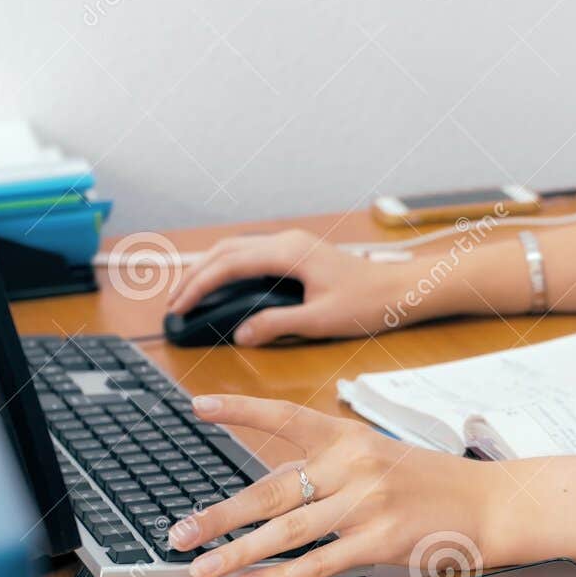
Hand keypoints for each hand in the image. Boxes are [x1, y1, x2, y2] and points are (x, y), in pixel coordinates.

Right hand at [165, 230, 428, 343]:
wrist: (401, 290)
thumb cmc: (369, 302)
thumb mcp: (320, 321)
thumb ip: (277, 325)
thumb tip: (242, 334)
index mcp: (288, 252)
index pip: (228, 265)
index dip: (198, 285)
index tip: (179, 306)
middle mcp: (286, 242)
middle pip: (226, 251)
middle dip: (195, 275)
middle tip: (174, 302)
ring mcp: (292, 245)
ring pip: (237, 250)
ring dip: (210, 269)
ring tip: (190, 294)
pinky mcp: (298, 254)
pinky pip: (253, 255)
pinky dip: (230, 268)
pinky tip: (223, 286)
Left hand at [166, 394, 512, 576]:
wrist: (493, 504)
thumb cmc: (434, 485)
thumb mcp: (380, 458)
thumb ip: (330, 469)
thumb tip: (273, 493)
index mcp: (350, 437)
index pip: (286, 418)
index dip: (240, 410)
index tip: (198, 406)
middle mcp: (354, 464)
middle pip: (272, 489)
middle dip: (219, 515)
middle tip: (180, 532)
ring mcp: (368, 502)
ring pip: (288, 529)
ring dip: (237, 552)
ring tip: (201, 568)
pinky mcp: (382, 539)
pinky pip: (321, 561)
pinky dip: (281, 575)